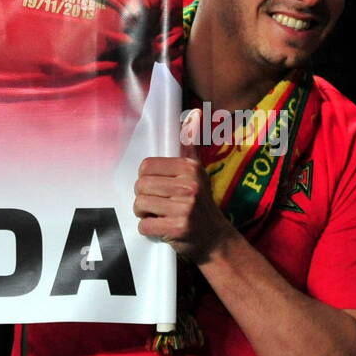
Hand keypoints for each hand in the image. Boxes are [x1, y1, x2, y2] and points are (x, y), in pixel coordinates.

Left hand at [134, 108, 231, 262]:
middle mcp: (189, 186)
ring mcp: (184, 208)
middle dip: (143, 197)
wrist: (216, 240)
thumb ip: (190, 145)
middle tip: (155, 204)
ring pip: (140, 204)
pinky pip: (144, 225)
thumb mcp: (198, 173)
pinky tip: (160, 227)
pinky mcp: (177, 228)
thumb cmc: (200, 205)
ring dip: (143, 213)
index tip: (156, 187)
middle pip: (141, 185)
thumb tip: (193, 115)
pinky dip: (147, 228)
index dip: (145, 179)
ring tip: (158, 215)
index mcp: (190, 168)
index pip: (146, 166)